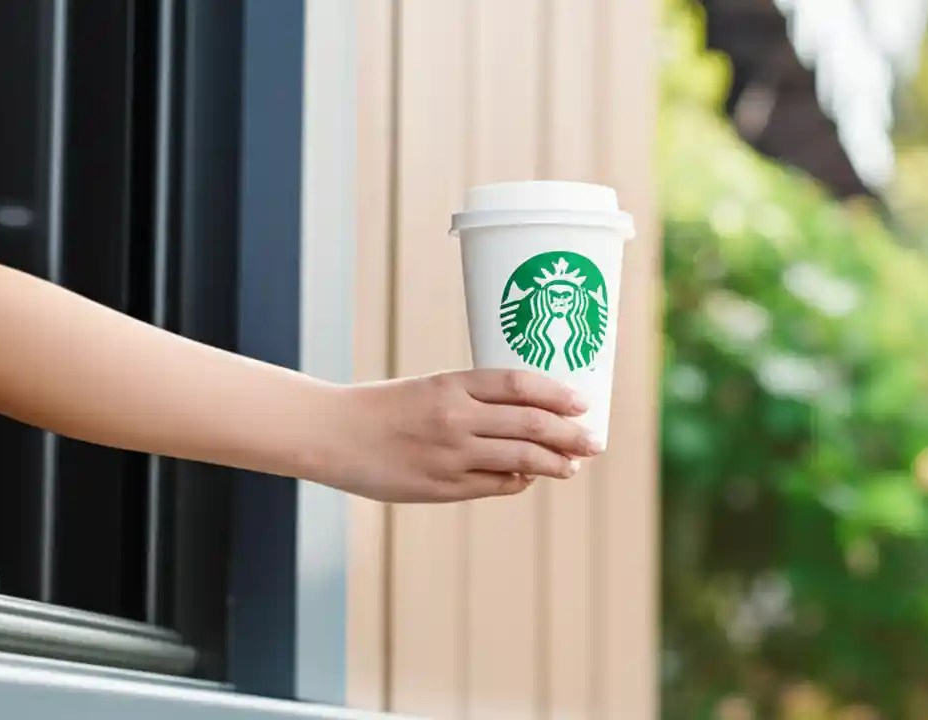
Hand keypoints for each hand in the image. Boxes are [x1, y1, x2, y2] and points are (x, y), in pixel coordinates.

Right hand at [318, 369, 601, 501]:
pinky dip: (519, 480)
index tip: (583, 403)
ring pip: (521, 459)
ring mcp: (450, 455)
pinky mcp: (441, 487)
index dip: (558, 394)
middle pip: (531, 423)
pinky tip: (530, 477)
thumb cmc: (385, 408)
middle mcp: (456, 418)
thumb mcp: (431, 389)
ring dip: (555, 463)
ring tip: (572, 465)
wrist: (332, 434)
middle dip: (571, 434)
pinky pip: (495, 485)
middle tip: (594, 441)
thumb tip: (528, 419)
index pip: (520, 384)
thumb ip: (474, 401)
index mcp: (452, 384)